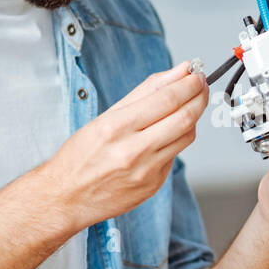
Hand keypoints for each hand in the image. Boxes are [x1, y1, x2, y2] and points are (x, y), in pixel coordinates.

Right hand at [43, 60, 207, 231]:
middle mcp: (133, 150)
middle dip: (200, 96)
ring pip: (186, 137)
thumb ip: (146, 92)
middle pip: (184, 117)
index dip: (189, 83)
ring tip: (188, 104)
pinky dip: (176, 140)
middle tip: (201, 85)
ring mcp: (146, 171)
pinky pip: (175, 155)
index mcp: (116, 127)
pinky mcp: (153, 185)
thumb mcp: (105, 116)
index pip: (167, 99)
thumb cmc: (81, 155)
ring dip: (193, 117)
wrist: (67, 197)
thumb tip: (178, 71)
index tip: (196, 73)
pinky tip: (166, 133)